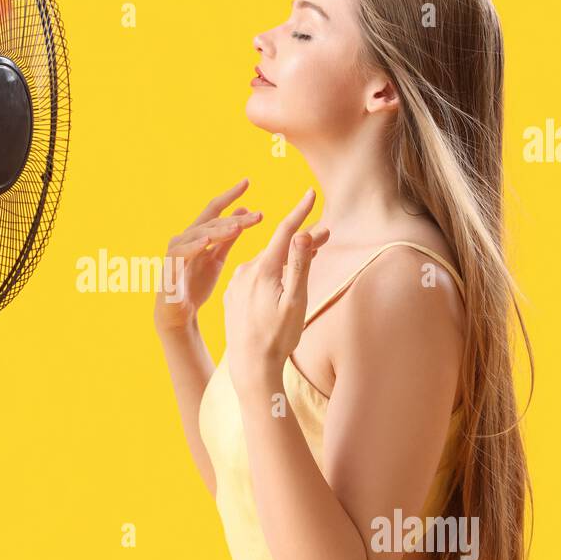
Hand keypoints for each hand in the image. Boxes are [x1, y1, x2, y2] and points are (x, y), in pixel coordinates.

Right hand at [154, 178, 264, 334]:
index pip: (215, 209)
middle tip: (259, 215)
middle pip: (212, 222)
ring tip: (239, 226)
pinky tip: (206, 242)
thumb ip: (228, 238)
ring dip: (220, 230)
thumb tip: (243, 212)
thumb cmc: (195, 285)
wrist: (177, 314)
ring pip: (199, 235)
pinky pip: (182, 254)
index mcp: (197, 235)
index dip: (230, 195)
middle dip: (236, 218)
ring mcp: (176, 251)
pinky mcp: (170, 267)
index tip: (247, 181)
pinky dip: (194, 247)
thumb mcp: (217, 259)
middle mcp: (185, 238)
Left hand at [222, 188, 330, 391]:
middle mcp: (245, 271)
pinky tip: (282, 278)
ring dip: (286, 258)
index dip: (300, 212)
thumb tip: (303, 234)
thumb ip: (299, 266)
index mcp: (262, 270)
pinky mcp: (232, 294)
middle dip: (302, 240)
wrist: (250, 367)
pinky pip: (255, 275)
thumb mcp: (295, 302)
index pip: (284, 232)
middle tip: (328, 236)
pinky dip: (270, 272)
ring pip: (266, 261)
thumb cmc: (278, 338)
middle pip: (277, 246)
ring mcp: (237, 283)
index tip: (310, 193)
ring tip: (309, 257)